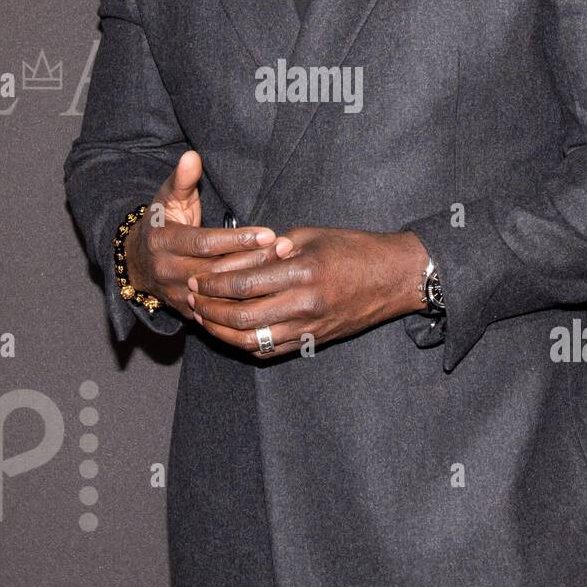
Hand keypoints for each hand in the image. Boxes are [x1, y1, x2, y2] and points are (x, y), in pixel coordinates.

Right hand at [125, 150, 277, 319]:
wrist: (137, 263)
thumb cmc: (161, 224)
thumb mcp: (166, 199)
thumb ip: (182, 179)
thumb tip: (192, 156)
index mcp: (163, 241)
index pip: (204, 243)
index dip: (237, 239)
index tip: (268, 233)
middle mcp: (167, 271)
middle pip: (215, 271)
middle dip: (252, 261)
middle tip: (284, 249)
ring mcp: (176, 294)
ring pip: (219, 294)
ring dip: (252, 283)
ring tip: (282, 268)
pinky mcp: (186, 311)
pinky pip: (218, 311)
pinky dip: (244, 303)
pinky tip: (269, 292)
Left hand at [186, 226, 428, 357]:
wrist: (395, 277)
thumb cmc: (355, 248)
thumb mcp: (313, 235)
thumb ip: (274, 248)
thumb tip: (241, 257)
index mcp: (302, 272)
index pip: (243, 284)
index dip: (213, 283)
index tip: (195, 277)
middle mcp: (304, 304)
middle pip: (241, 318)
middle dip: (210, 309)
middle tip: (191, 297)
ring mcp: (309, 327)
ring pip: (252, 341)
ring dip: (222, 331)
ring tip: (203, 317)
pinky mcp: (314, 340)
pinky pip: (271, 351)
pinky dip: (245, 345)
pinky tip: (230, 333)